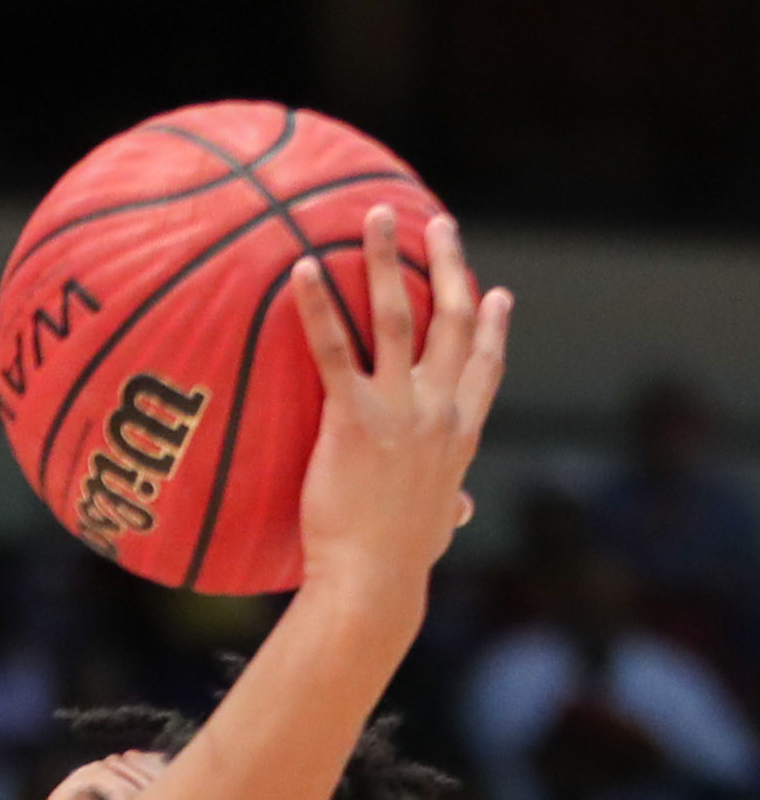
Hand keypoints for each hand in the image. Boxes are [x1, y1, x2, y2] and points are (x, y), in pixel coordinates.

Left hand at [293, 206, 510, 605]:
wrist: (374, 585)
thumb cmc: (398, 567)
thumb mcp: (435, 531)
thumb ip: (449, 508)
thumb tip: (461, 513)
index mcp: (460, 438)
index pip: (485, 369)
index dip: (492, 327)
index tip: (496, 293)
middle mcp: (438, 413)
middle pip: (451, 321)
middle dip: (449, 265)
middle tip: (438, 223)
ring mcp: (400, 411)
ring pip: (397, 316)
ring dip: (387, 260)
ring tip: (376, 214)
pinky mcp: (353, 419)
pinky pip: (333, 350)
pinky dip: (317, 307)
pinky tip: (302, 269)